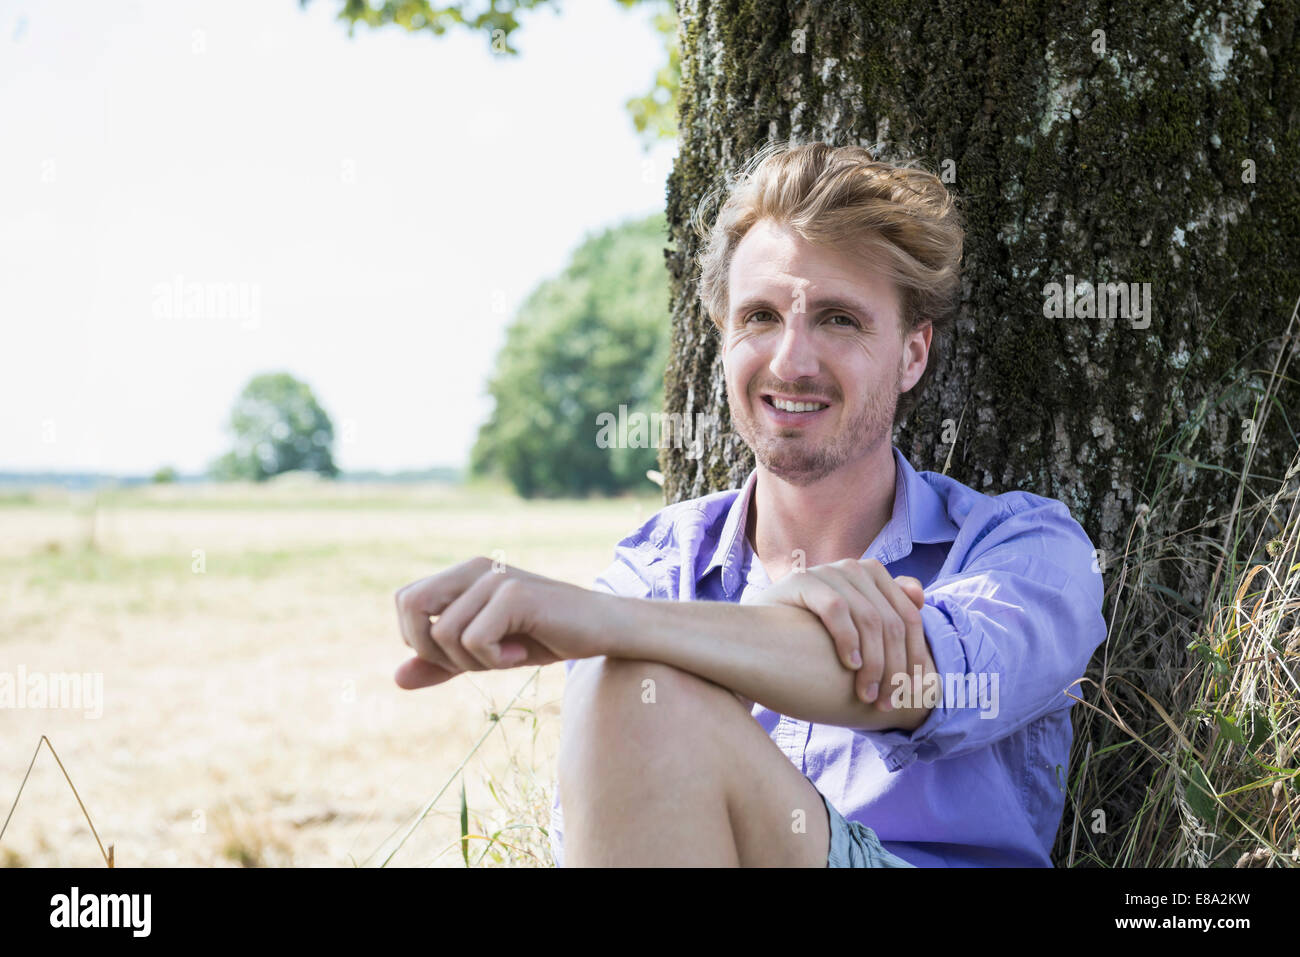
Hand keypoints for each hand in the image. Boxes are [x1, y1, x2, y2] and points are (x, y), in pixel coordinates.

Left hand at [393, 556, 601, 689]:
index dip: (418, 638)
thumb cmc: (543, 638)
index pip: (404, 601)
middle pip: (411, 608)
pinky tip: (523, 651)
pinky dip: (495, 660)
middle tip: (476, 657)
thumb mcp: (484, 656)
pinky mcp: (515, 594)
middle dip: (432, 649)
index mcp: (462, 574)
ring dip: (473, 661)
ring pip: (443, 634)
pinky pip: (474, 640)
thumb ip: (441, 664)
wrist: (602, 631)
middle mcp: (474, 568)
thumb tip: (396, 679)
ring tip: (509, 653)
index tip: (460, 651)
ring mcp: (494, 579)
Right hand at [744, 558, 932, 710]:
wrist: (753, 633)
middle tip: (885, 701)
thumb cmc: (810, 634)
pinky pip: (837, 610)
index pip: (909, 618)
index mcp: (874, 576)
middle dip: (894, 667)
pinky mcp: (802, 580)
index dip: (915, 657)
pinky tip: (849, 666)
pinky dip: (848, 640)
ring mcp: (828, 571)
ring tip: (867, 693)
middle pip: (892, 622)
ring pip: (870, 620)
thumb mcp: (853, 626)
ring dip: (873, 663)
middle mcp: (855, 567)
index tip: (912, 693)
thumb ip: (886, 610)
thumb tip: (920, 595)